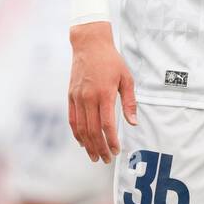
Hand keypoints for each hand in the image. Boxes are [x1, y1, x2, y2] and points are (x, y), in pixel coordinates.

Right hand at [68, 22, 136, 161]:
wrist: (89, 45)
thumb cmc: (111, 61)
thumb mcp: (126, 79)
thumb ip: (130, 102)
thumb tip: (133, 123)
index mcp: (104, 94)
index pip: (107, 125)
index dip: (111, 141)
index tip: (116, 150)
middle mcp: (89, 98)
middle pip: (93, 130)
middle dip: (100, 148)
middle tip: (106, 159)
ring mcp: (78, 98)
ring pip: (81, 128)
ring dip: (88, 145)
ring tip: (94, 156)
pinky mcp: (71, 96)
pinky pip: (72, 119)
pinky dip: (77, 133)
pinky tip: (82, 142)